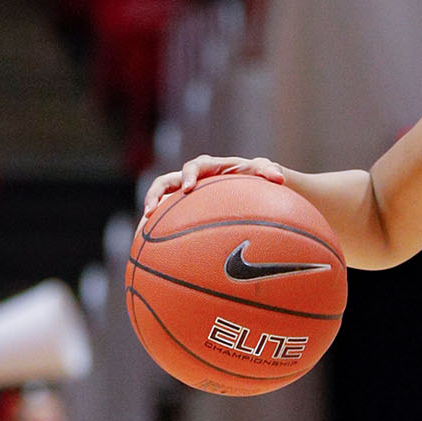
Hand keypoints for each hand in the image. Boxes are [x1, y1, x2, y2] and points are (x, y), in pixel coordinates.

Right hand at [141, 154, 289, 225]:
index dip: (189, 175)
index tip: (188, 188)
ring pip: (163, 202)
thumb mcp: (268, 173)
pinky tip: (156, 254)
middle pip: (166, 182)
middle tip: (152, 211)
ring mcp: (188, 197)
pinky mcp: (186, 212)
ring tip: (142, 234)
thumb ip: (270, 172)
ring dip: (152, 213)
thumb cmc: (263, 179)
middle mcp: (194, 180)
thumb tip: (279, 177)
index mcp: (211, 168)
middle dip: (156, 195)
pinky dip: (160, 233)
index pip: (195, 166)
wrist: (261, 190)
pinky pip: (170, 222)